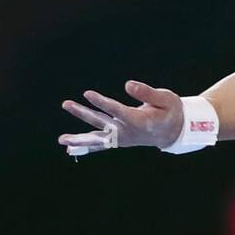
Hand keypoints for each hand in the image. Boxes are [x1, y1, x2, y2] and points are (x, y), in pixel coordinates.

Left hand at [58, 80, 184, 155]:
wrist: (174, 132)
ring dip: (79, 138)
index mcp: (140, 121)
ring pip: (97, 138)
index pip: (116, 111)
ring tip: (61, 139)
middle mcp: (128, 132)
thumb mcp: (166, 98)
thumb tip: (127, 84)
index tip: (87, 93)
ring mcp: (122, 139)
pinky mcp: (119, 141)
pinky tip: (70, 149)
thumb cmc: (170, 111)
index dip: (101, 102)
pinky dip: (86, 147)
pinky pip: (100, 145)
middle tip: (66, 104)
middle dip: (82, 113)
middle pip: (101, 123)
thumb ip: (147, 92)